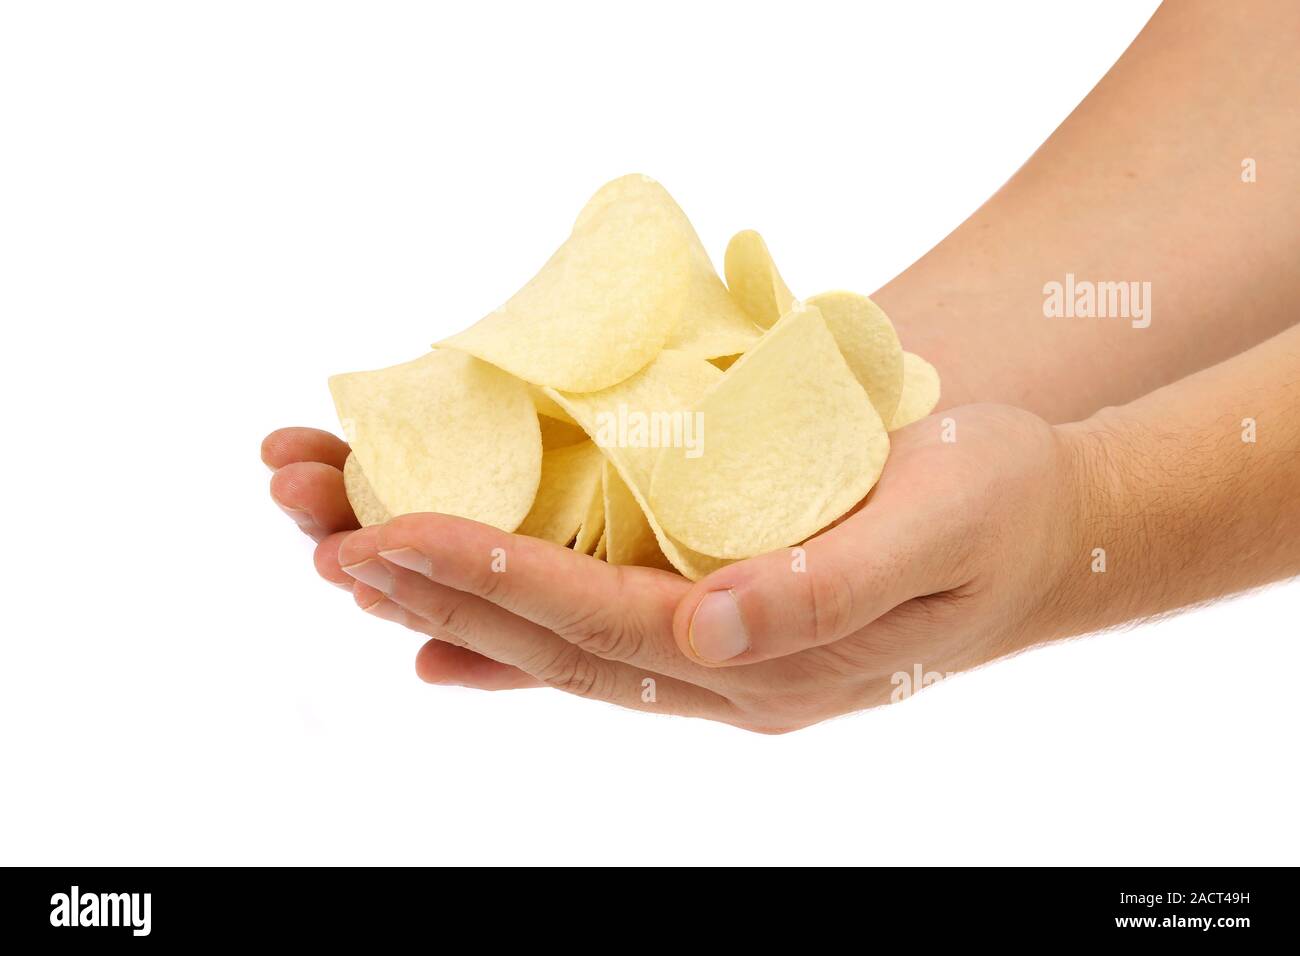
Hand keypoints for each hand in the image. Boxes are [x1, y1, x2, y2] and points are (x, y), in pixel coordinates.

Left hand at [266, 403, 1085, 732]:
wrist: (1045, 532)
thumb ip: (828, 587)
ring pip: (563, 645)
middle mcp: (731, 674)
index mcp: (778, 659)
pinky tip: (439, 648)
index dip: (498, 580)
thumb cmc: (1001, 507)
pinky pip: (597, 643)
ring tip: (358, 574)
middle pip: (560, 643)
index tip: (395, 533)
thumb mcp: (941, 523)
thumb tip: (711, 628)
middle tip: (333, 546)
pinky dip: (512, 645)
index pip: (607, 622)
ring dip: (457, 611)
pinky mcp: (719, 626)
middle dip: (442, 595)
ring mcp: (721, 658)